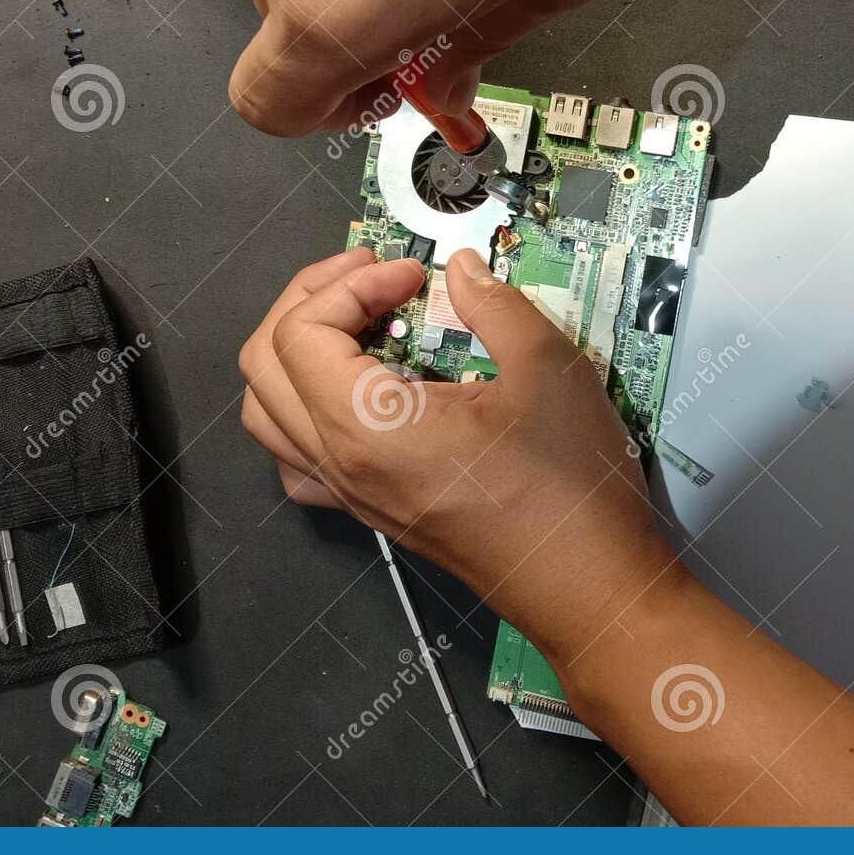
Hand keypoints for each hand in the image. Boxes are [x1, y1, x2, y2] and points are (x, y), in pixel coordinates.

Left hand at [238, 245, 674, 654]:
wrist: (589, 585)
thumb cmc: (569, 484)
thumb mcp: (547, 369)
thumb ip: (494, 306)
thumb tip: (462, 269)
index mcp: (368, 426)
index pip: (301, 332)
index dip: (347, 284)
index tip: (412, 274)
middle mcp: (341, 463)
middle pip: (264, 364)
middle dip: (310, 301)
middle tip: (372, 275)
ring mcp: (350, 493)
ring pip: (269, 413)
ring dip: (297, 352)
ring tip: (359, 321)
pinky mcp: (371, 510)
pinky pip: (299, 458)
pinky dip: (305, 410)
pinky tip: (359, 391)